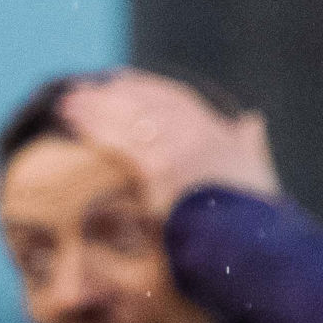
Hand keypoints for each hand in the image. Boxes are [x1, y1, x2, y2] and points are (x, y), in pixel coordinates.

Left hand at [63, 70, 278, 212]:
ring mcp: (184, 149)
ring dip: (96, 110)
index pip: (177, 99)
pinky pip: (125, 144)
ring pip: (132, 119)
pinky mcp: (165, 168)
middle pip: (148, 104)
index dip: (144, 87)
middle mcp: (203, 134)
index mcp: (220, 133)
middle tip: (78, 91)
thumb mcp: (255, 171)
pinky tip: (76, 126)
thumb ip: (249, 143)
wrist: (250, 242)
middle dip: (110, 95)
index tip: (117, 80)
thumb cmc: (251, 214)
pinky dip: (100, 131)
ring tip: (66, 106)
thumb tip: (252, 120)